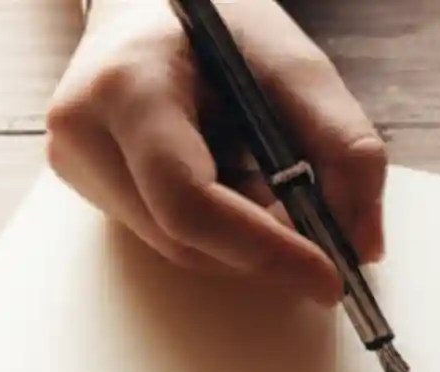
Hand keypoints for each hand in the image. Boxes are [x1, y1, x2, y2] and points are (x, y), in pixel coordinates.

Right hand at [45, 0, 386, 304]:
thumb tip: (363, 243)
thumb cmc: (212, 16)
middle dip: (266, 246)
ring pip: (177, 246)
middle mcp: (84, 132)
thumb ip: (343, 144)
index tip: (329, 277)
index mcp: (128, 87)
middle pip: (186, 237)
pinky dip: (220, 224)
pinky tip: (237, 175)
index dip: (264, 250)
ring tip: (275, 181)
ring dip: (244, 237)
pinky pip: (164, 233)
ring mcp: (75, 164)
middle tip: (323, 232)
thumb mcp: (292, 59)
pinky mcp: (85, 184)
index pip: (190, 202)